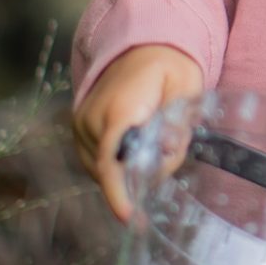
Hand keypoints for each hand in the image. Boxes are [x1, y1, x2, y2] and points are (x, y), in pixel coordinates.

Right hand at [72, 43, 203, 220]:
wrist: (141, 45)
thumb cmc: (168, 66)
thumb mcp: (186, 86)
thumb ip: (177, 120)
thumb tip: (167, 148)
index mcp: (120, 108)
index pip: (111, 160)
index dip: (118, 194)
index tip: (131, 219)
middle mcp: (92, 119)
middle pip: (113, 171)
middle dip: (145, 174)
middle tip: (173, 151)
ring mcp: (81, 125)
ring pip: (104, 170)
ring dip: (133, 169)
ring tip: (160, 140)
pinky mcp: (80, 130)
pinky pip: (97, 162)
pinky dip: (120, 164)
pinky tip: (140, 147)